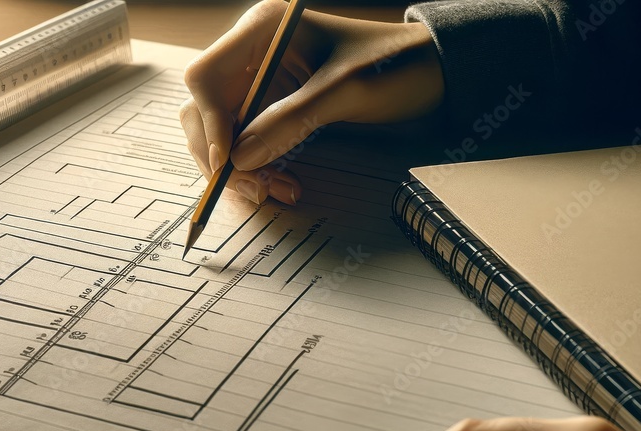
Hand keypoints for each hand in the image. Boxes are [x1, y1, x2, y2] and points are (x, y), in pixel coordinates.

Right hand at [179, 0, 443, 205]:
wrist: (436, 74)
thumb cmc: (397, 66)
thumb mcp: (345, 92)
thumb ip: (290, 121)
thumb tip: (237, 159)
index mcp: (262, 29)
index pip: (206, 78)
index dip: (210, 122)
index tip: (229, 163)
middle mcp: (251, 53)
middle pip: (204, 109)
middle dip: (221, 154)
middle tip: (255, 191)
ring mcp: (259, 82)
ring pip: (220, 132)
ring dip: (239, 168)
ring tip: (275, 192)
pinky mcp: (271, 108)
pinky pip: (245, 143)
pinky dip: (256, 168)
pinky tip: (281, 184)